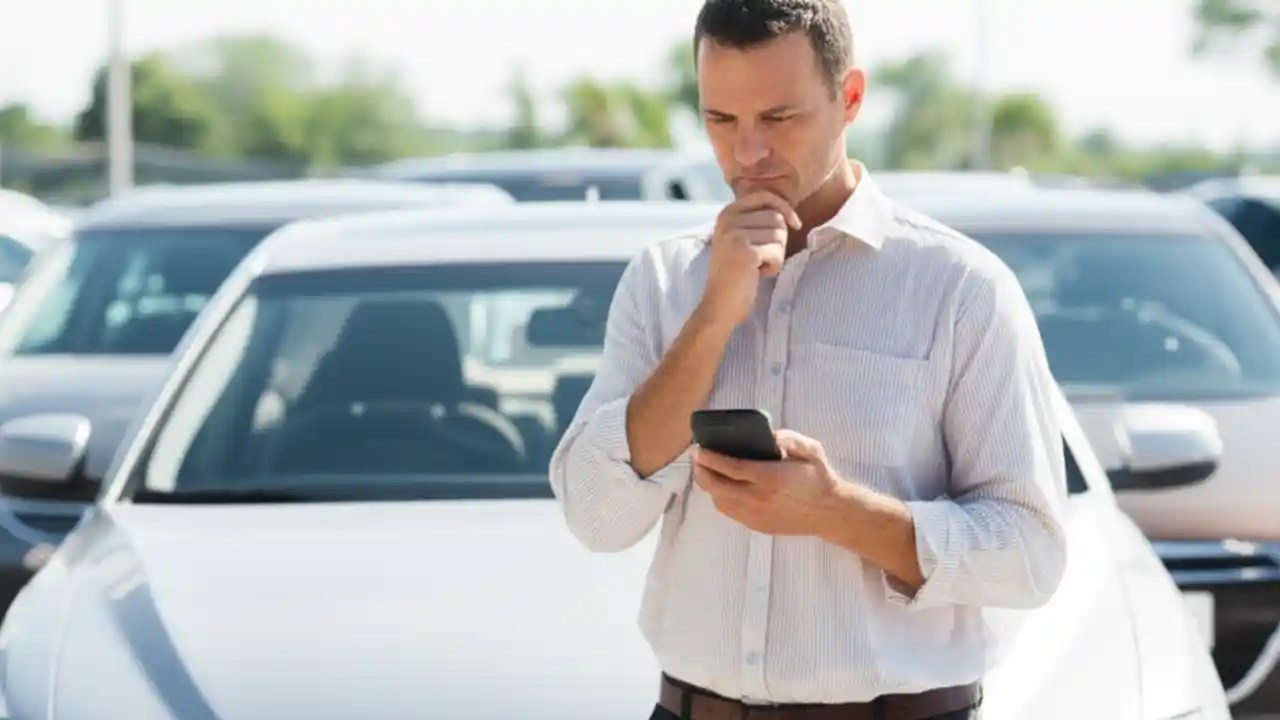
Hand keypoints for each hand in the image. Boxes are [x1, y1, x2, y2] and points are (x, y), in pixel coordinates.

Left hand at [692, 429, 840, 535]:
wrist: (829, 512)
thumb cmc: (819, 478)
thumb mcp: (810, 449)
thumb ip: (789, 438)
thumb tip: (768, 435)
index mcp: (770, 477)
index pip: (729, 467)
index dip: (710, 458)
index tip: (700, 449)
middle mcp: (759, 498)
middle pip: (717, 486)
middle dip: (702, 471)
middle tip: (697, 458)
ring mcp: (756, 515)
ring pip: (720, 501)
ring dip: (708, 486)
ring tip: (705, 471)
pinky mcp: (757, 525)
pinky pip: (730, 512)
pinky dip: (720, 499)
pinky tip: (721, 488)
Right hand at [698, 191, 800, 327]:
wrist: (719, 305)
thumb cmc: (736, 275)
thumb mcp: (740, 239)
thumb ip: (755, 221)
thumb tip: (784, 210)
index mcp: (726, 214)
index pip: (765, 196)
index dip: (784, 208)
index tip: (796, 224)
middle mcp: (728, 221)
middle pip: (776, 218)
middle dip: (778, 241)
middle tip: (761, 259)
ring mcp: (735, 235)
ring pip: (780, 236)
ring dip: (776, 255)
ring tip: (757, 267)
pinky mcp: (745, 252)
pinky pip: (777, 253)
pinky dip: (774, 267)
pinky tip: (758, 274)